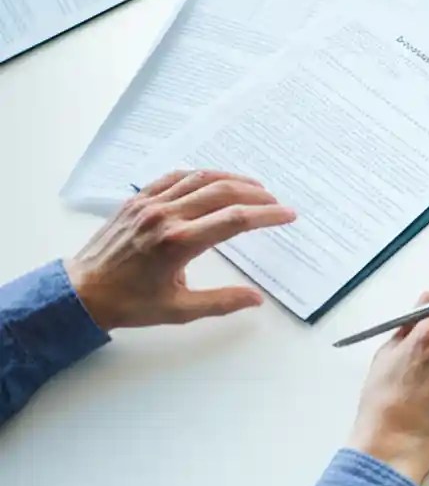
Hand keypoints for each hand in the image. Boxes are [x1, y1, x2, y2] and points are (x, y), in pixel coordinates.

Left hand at [65, 170, 296, 330]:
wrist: (82, 292)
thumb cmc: (130, 304)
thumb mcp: (180, 310)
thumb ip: (222, 301)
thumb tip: (256, 298)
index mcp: (179, 243)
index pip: (235, 220)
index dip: (267, 215)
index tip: (288, 215)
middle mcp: (166, 216)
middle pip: (223, 192)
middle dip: (256, 194)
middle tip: (275, 201)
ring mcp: (149, 204)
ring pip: (200, 178)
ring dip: (232, 179)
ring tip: (254, 187)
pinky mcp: (137, 200)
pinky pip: (174, 177)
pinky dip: (200, 175)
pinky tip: (214, 180)